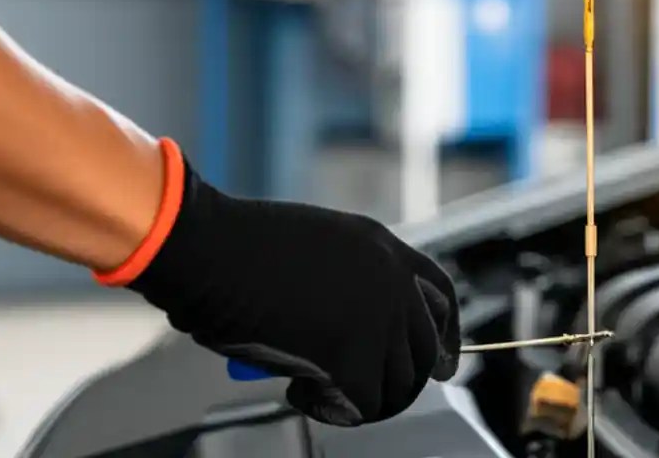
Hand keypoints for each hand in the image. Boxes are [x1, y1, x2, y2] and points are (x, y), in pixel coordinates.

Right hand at [124, 145, 458, 426]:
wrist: (211, 250)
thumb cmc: (240, 248)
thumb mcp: (318, 248)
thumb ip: (348, 282)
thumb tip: (352, 331)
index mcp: (385, 248)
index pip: (442, 297)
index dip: (447, 335)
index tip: (446, 362)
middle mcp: (392, 282)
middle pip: (425, 350)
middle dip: (404, 380)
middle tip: (373, 397)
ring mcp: (377, 319)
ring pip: (398, 384)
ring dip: (362, 396)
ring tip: (317, 389)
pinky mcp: (353, 355)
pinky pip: (364, 406)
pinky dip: (332, 410)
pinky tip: (299, 393)